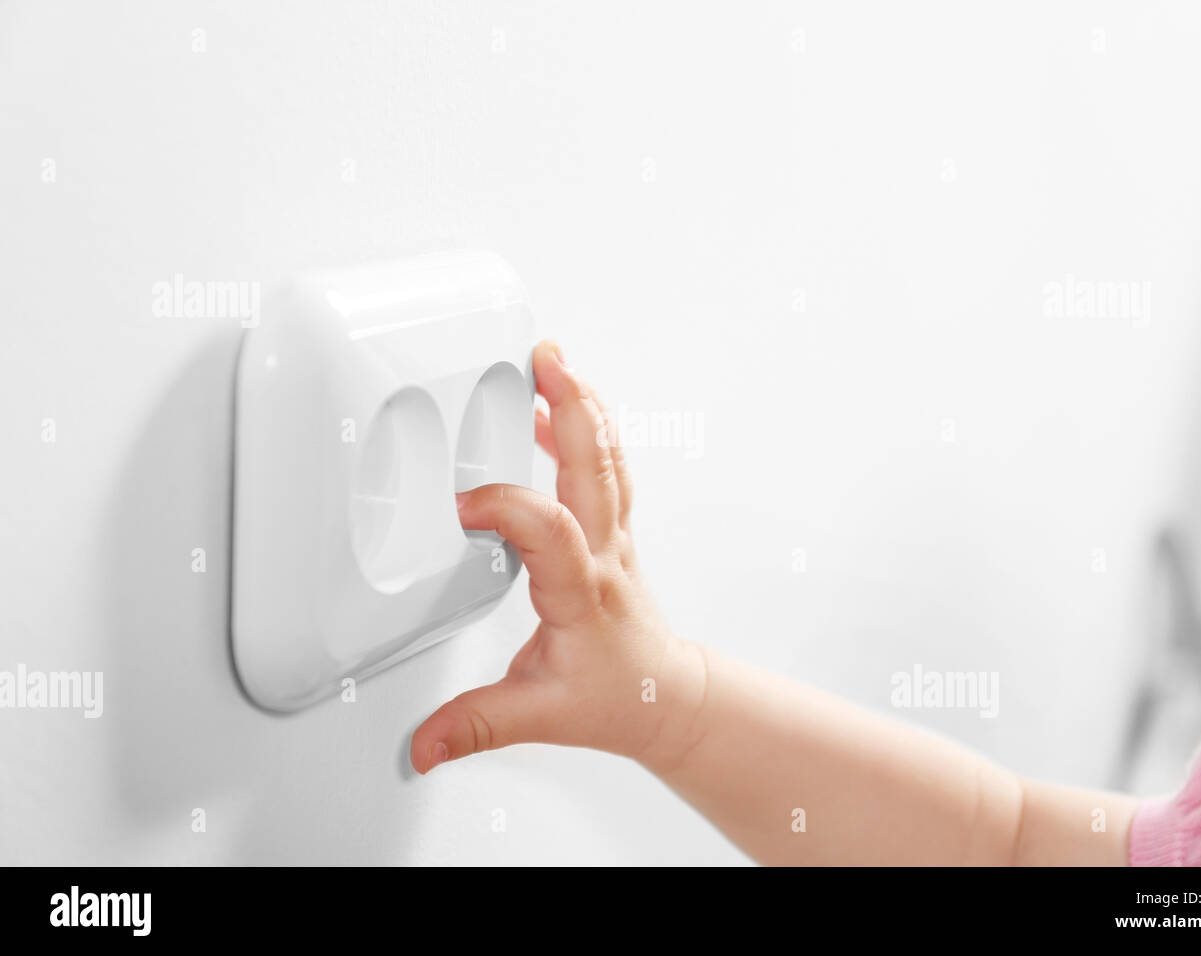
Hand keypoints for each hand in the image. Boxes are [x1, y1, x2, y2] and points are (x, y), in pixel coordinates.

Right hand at [410, 341, 706, 773]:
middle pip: (596, 469)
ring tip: (555, 361)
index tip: (463, 506)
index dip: (509, 509)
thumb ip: (475, 727)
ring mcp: (614, 537)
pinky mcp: (612, 532)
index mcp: (581, 592)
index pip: (552, 534)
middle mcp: (604, 554)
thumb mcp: (537, 717)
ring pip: (607, 460)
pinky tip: (551, 410)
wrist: (664, 697)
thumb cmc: (614, 700)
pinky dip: (582, 431)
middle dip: (572, 409)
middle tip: (546, 360)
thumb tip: (419, 748)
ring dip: (583, 406)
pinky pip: (604, 469)